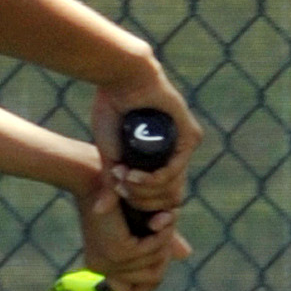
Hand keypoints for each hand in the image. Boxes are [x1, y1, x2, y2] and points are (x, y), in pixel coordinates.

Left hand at [77, 169, 191, 290]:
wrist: (94, 174)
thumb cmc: (115, 192)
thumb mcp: (139, 221)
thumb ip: (160, 240)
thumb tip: (186, 254)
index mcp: (101, 264)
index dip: (156, 269)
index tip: (158, 241)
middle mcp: (100, 267)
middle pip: (152, 279)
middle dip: (164, 253)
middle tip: (165, 224)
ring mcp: (107, 262)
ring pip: (155, 265)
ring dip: (163, 242)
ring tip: (162, 219)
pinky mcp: (118, 250)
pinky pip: (152, 250)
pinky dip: (160, 234)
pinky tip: (158, 219)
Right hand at [89, 68, 202, 233]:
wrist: (120, 79)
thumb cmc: (112, 111)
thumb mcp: (109, 157)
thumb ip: (111, 183)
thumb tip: (101, 212)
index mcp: (162, 161)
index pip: (162, 199)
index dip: (141, 206)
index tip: (119, 196)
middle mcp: (177, 156)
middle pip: (170, 199)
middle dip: (142, 202)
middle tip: (121, 189)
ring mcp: (185, 147)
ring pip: (173, 189)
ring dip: (144, 191)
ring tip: (124, 179)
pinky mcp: (190, 136)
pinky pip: (174, 171)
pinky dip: (153, 179)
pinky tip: (134, 175)